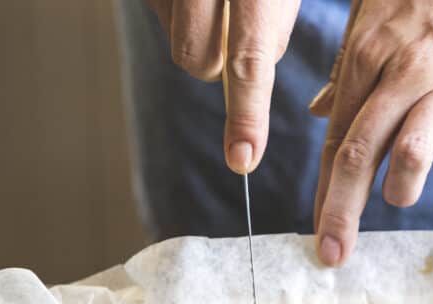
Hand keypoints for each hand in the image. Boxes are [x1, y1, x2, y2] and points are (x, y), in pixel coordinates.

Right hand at [146, 0, 300, 172]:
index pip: (248, 63)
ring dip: (200, 39)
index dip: (246, 116)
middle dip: (216, 65)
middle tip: (234, 35)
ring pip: (176, 43)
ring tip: (219, 3)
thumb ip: (270, 35)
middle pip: (197, 61)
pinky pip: (161, 18)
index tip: (242, 159)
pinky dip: (180, 18)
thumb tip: (246, 88)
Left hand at [309, 0, 432, 265]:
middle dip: (343, 213)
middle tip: (335, 254)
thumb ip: (347, 68)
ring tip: (400, 194)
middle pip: (361, 154)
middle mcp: (402, 68)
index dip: (324, 194)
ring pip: (414, 149)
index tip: (318, 236)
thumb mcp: (373, 12)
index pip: (336, 139)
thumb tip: (320, 113)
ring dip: (403, 186)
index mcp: (365, 54)